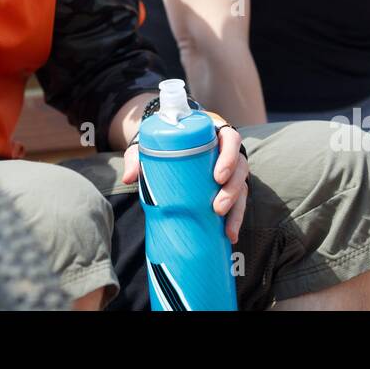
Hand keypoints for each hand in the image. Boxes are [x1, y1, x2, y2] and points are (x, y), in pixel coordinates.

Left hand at [121, 117, 249, 243]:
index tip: (217, 176)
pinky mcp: (228, 186)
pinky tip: (230, 235)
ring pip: (242, 186)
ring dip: (237, 208)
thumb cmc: (163, 144)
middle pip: (240, 166)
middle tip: (217, 207)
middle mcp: (226, 150)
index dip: (229, 157)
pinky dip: (236, 219)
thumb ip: (137, 158)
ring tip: (226, 228)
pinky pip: (239, 202)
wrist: (166, 149)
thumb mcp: (149, 146)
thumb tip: (128, 178)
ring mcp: (230, 169)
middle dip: (232, 190)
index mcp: (213, 133)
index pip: (231, 138)